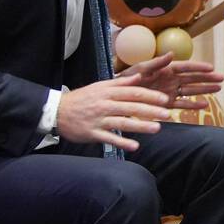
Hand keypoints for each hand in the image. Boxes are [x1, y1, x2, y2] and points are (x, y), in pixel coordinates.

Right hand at [56, 72, 171, 153]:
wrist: (56, 111)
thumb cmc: (82, 98)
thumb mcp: (100, 86)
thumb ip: (120, 83)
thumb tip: (139, 77)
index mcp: (108, 92)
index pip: (133, 93)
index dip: (150, 96)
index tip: (164, 99)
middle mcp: (104, 105)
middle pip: (131, 107)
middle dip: (150, 110)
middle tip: (167, 114)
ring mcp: (98, 120)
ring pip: (122, 123)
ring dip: (140, 126)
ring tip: (157, 128)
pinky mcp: (92, 133)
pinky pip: (109, 139)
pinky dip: (122, 142)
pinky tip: (135, 146)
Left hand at [125, 51, 223, 110]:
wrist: (120, 93)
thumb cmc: (128, 77)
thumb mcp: (141, 68)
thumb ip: (156, 63)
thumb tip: (171, 53)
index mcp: (166, 68)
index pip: (186, 67)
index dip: (199, 67)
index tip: (212, 68)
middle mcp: (171, 79)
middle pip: (193, 78)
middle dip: (207, 78)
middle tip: (221, 78)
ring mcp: (170, 91)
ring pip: (191, 90)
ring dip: (204, 90)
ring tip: (218, 89)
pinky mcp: (167, 103)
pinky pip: (182, 104)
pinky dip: (193, 105)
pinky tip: (205, 105)